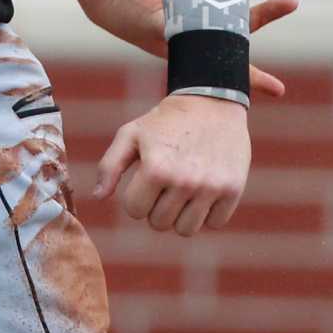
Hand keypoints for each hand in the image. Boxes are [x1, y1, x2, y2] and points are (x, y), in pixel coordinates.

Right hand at [89, 0, 293, 96]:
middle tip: (291, 1)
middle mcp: (203, 27)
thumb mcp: (155, 26)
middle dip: (269, 10)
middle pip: (245, 20)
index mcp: (197, 46)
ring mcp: (199, 2)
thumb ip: (177, 27)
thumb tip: (199, 28)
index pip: (232, 63)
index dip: (255, 77)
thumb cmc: (131, 16)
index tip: (279, 90)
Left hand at [94, 93, 249, 235]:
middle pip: (159, 223)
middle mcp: (184, 181)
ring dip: (180, 216)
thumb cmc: (164, 121)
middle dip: (156, 208)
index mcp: (156, 168)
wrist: (211, 102)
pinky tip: (203, 192)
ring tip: (180, 193)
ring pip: (186, 230)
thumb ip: (110, 166)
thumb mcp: (130, 135)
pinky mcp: (233, 190)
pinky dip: (207, 214)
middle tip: (163, 186)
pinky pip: (214, 223)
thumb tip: (98, 197)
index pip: (135, 210)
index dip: (135, 198)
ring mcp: (211, 187)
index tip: (143, 182)